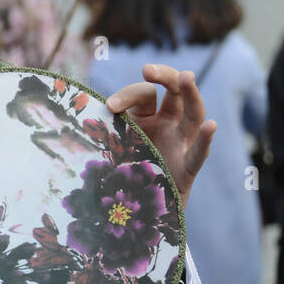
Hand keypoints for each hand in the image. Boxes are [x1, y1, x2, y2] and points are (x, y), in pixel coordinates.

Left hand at [105, 63, 215, 209]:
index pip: (145, 95)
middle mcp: (167, 127)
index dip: (128, 95)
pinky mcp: (186, 171)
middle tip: (148, 70)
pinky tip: (212, 126)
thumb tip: (72, 109)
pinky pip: (198, 154)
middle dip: (165, 76)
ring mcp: (180, 146)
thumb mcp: (105, 146)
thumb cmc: (115, 174)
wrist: (130, 213)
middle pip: (174, 94)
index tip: (109, 107)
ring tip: (187, 76)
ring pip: (193, 115)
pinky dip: (206, 140)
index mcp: (147, 118)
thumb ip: (98, 128)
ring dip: (191, 95)